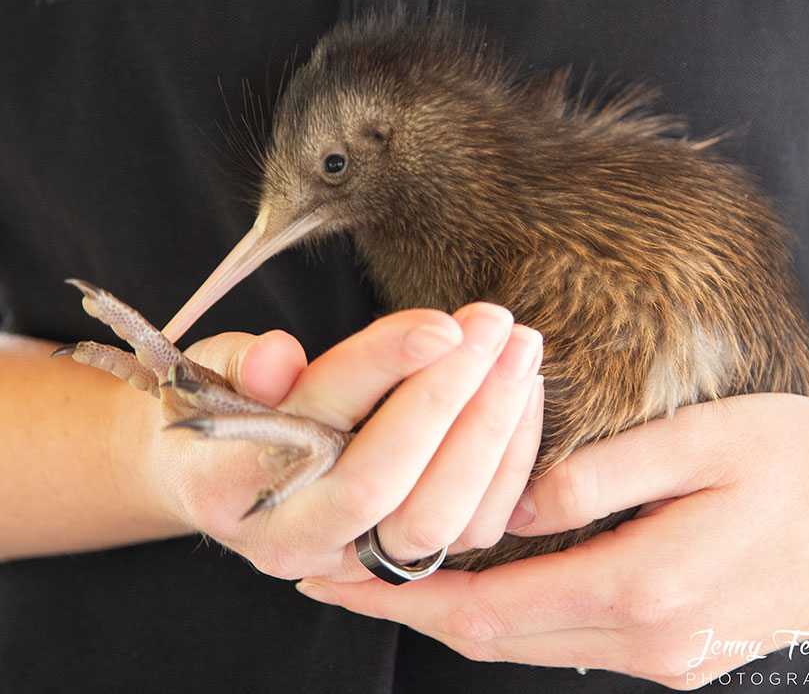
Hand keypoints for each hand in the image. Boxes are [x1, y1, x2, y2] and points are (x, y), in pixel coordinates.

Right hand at [151, 303, 543, 580]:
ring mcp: (349, 560)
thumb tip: (276, 357)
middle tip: (493, 325)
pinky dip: (508, 461)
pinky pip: (472, 528)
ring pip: (439, 519)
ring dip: (493, 430)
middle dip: (451, 398)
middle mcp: (291, 537)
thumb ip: (242, 363)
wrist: (218, 472)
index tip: (443, 324)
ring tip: (519, 351)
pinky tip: (521, 393)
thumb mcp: (211, 368)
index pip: (317, 421)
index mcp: (229, 480)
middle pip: (384, 484)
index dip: (382, 368)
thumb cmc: (219, 405)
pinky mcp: (400, 562)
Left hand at [294, 393, 808, 688]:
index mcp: (645, 588)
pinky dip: (518, 615)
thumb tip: (517, 509)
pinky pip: (574, 638)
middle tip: (342, 578)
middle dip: (412, 610)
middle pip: (497, 638)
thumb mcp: (699, 444)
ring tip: (399, 576)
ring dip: (461, 613)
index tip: (338, 580)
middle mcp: (649, 641)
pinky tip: (492, 581)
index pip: (487, 607)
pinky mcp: (684, 649)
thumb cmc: (799, 460)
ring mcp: (669, 655)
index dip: (404, 596)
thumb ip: (597, 479)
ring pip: (532, 643)